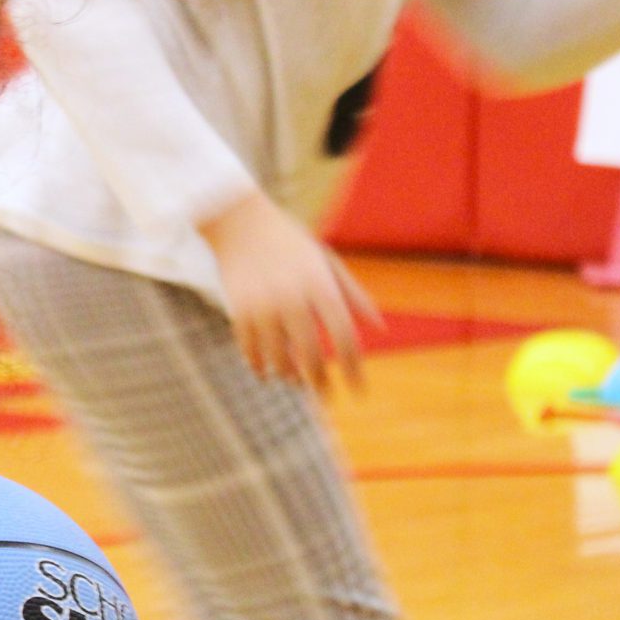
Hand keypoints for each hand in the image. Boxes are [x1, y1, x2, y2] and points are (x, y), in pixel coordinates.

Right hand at [201, 191, 381, 389]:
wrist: (241, 222)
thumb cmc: (291, 242)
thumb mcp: (327, 261)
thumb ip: (354, 295)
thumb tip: (380, 328)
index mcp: (320, 284)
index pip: (343, 335)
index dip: (353, 367)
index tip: (358, 391)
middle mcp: (293, 297)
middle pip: (310, 353)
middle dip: (320, 381)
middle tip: (326, 397)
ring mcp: (263, 305)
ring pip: (278, 356)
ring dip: (289, 375)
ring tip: (297, 382)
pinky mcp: (238, 310)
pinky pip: (250, 349)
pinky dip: (259, 365)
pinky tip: (267, 373)